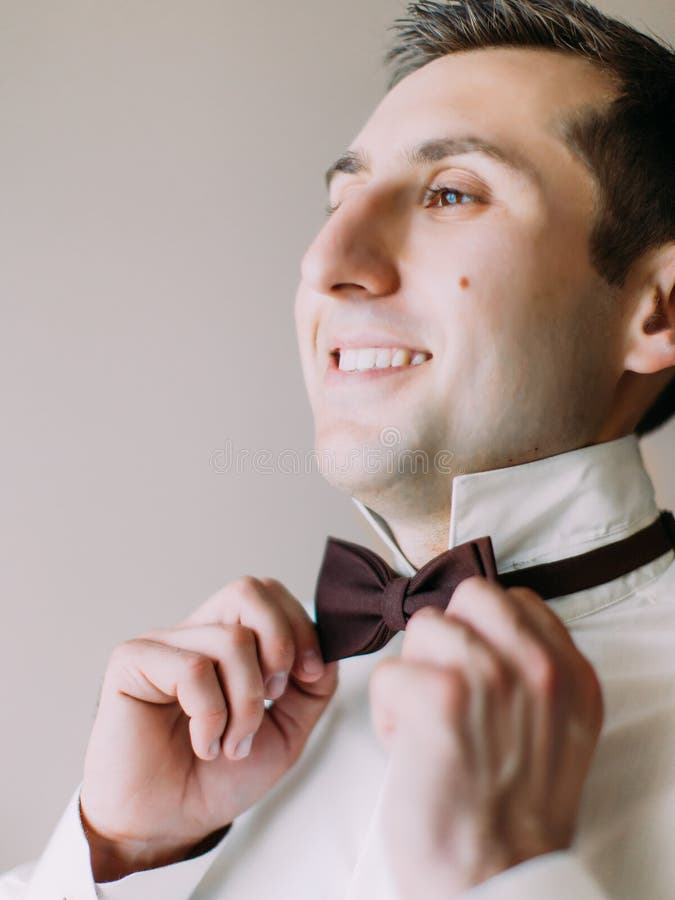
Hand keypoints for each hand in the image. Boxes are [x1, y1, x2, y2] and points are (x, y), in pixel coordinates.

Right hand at [80, 576, 337, 880]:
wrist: (170, 825)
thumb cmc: (219, 777)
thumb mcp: (286, 731)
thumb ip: (312, 688)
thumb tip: (326, 650)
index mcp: (228, 640)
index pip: (269, 594)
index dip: (301, 627)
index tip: (310, 675)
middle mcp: (195, 633)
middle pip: (249, 591)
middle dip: (280, 643)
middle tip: (274, 696)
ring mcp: (162, 644)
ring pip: (232, 639)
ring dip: (246, 703)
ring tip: (231, 743)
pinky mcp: (131, 662)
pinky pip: (193, 669)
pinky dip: (211, 716)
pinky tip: (202, 744)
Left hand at [368, 576, 603, 899]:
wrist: (496, 882)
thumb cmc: (512, 816)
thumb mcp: (556, 733)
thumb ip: (532, 673)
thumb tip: (479, 630)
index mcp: (570, 674)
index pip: (516, 600)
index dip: (481, 631)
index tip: (471, 671)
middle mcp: (537, 668)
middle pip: (468, 597)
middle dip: (445, 638)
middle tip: (444, 691)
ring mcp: (490, 677)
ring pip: (422, 628)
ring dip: (412, 676)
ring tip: (425, 727)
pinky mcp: (439, 698)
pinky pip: (386, 673)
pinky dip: (384, 714)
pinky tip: (408, 750)